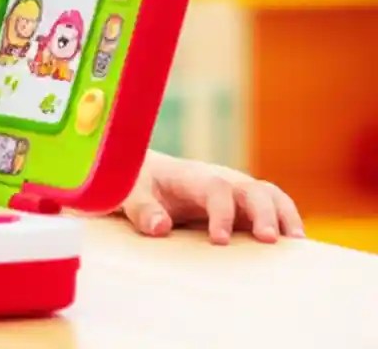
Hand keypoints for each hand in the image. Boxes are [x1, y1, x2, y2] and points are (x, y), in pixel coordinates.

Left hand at [120, 152, 304, 243]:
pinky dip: (287, 224)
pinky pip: (273, 211)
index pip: (217, 188)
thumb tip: (161, 228)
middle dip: (264, 213)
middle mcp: (223, 181)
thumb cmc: (139, 186)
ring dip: (285, 217)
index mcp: (195, 177)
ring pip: (271, 196)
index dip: (222, 212)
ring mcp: (238, 193)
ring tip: (297, 245)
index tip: (219, 241)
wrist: (148, 176)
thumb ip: (142, 210)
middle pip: (253, 189)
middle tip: (269, 240)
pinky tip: (295, 250)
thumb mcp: (130, 195)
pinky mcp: (245, 207)